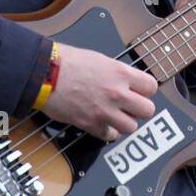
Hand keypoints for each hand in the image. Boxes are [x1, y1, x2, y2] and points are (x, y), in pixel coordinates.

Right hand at [42, 43, 158, 141]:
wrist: (44, 74)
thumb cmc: (67, 62)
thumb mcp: (100, 59)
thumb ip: (117, 73)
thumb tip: (125, 81)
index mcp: (121, 73)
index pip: (151, 87)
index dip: (146, 91)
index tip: (140, 92)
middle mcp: (117, 93)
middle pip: (147, 110)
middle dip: (140, 109)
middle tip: (130, 107)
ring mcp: (105, 111)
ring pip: (132, 127)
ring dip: (125, 123)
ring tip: (116, 116)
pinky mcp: (90, 124)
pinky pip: (109, 136)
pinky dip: (107, 132)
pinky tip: (102, 124)